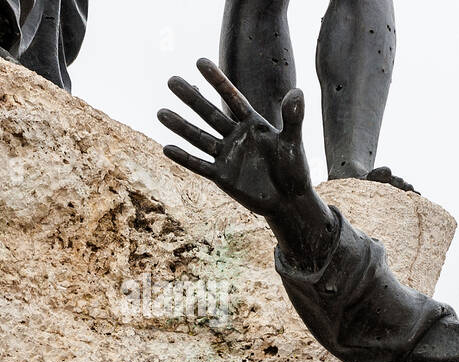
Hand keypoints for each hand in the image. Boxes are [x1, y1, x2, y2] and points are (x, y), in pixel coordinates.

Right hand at [159, 58, 311, 217]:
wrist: (289, 202)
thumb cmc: (294, 171)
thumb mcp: (293, 143)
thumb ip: (293, 119)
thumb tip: (298, 91)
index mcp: (253, 123)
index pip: (232, 98)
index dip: (217, 81)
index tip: (200, 62)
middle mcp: (236, 136)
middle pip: (210, 114)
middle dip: (191, 98)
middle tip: (171, 80)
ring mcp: (227, 155)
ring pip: (200, 138)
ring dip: (181, 126)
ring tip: (160, 112)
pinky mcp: (222, 176)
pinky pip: (200, 165)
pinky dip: (185, 158)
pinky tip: (167, 147)